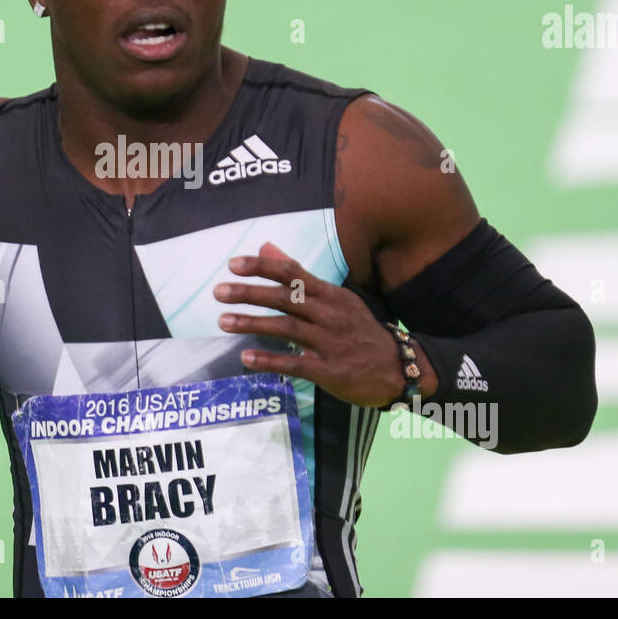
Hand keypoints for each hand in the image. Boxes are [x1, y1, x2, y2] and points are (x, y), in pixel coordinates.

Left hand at [214, 242, 434, 408]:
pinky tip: (247, 357)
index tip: (233, 265)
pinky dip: (270, 360)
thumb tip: (267, 248)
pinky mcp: (330, 370)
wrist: (398, 368)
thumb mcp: (335, 299)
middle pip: (285, 298)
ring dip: (252, 324)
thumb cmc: (359, 330)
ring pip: (287, 328)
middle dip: (250, 293)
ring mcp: (330, 342)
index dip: (262, 267)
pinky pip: (295, 363)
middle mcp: (329, 314)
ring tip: (223, 321)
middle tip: (219, 292)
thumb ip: (299, 276)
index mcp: (329, 294)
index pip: (292, 273)